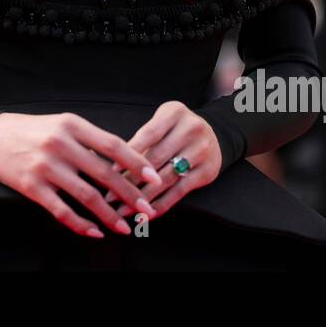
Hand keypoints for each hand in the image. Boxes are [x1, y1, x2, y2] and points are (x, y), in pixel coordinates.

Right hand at [0, 112, 162, 237]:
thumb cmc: (31, 130)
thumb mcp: (61, 124)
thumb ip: (88, 140)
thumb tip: (120, 163)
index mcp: (72, 125)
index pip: (113, 145)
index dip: (137, 163)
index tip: (154, 178)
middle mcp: (60, 144)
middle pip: (105, 174)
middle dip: (130, 194)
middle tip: (146, 209)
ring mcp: (45, 166)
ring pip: (87, 196)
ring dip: (110, 216)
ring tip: (125, 228)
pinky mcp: (31, 186)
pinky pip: (62, 211)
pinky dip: (81, 225)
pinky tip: (94, 232)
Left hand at [101, 101, 222, 220]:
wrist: (214, 135)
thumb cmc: (177, 129)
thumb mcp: (163, 122)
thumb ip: (143, 139)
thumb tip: (115, 166)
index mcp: (175, 113)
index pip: (148, 134)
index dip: (130, 153)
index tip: (112, 171)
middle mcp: (191, 129)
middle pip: (156, 159)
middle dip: (131, 180)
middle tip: (111, 197)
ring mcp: (201, 151)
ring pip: (166, 178)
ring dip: (143, 197)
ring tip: (124, 209)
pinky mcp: (207, 172)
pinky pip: (180, 191)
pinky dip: (162, 204)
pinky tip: (147, 214)